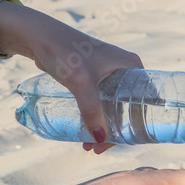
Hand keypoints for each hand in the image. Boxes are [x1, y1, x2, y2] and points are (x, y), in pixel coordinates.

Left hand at [0, 1, 141, 152]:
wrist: (38, 35)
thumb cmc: (63, 51)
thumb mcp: (81, 82)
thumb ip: (91, 110)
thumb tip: (100, 139)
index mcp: (132, 66)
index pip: (147, 100)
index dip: (140, 123)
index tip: (127, 143)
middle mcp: (125, 69)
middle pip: (128, 108)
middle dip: (116, 131)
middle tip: (98, 149)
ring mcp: (109, 74)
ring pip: (113, 107)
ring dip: (103, 127)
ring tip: (88, 145)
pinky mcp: (94, 77)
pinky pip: (100, 103)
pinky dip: (94, 118)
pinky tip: (85, 130)